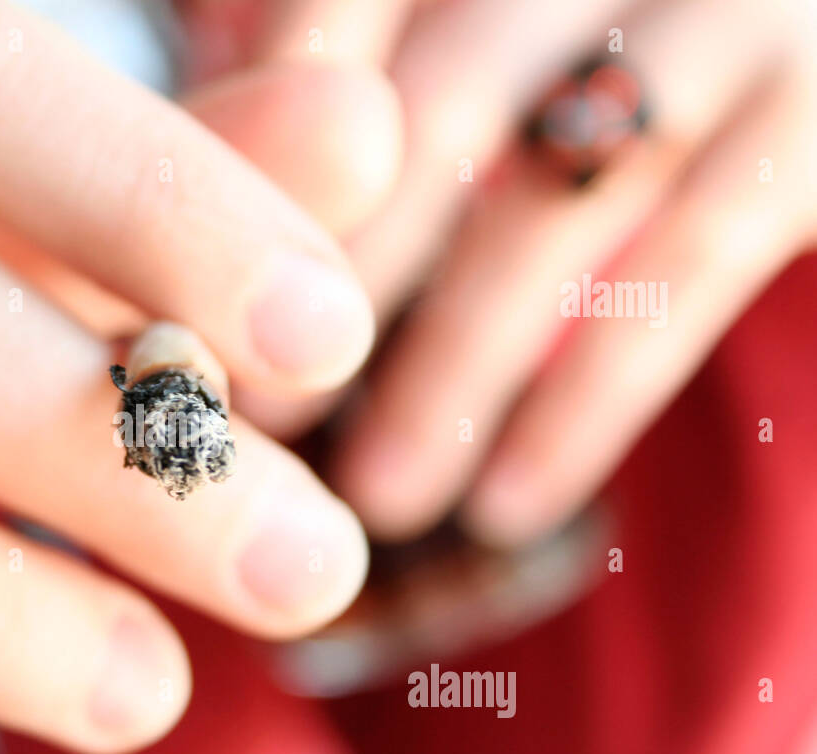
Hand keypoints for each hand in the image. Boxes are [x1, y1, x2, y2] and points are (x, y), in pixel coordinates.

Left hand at [202, 0, 816, 547]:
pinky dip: (588, 397)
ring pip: (558, 194)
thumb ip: (338, 70)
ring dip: (453, 367)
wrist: (777, 77)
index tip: (193, 299)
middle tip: (247, 423)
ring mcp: (729, 7)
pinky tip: (505, 505)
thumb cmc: (576, 74)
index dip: (259, 152)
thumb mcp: (472, 49)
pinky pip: (695, 261)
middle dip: (334, 277)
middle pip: (438, 103)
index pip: (342, 13)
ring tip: (373, 501)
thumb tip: (200, 142)